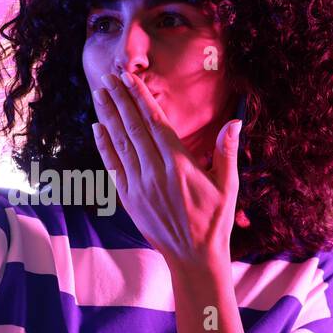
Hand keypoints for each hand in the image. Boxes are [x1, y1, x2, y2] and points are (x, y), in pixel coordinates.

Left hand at [91, 69, 241, 269]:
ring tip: (100, 92)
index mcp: (180, 165)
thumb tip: (235, 121)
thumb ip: (227, 152)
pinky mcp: (129, 199)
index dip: (141, 97)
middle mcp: (155, 172)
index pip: (156, 122)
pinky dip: (104, 146)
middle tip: (109, 75)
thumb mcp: (228, 186)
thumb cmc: (215, 221)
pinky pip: (113, 166)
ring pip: (120, 143)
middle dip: (120, 99)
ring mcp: (139, 186)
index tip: (130, 77)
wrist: (194, 258)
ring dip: (108, 116)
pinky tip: (97, 128)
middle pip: (133, 127)